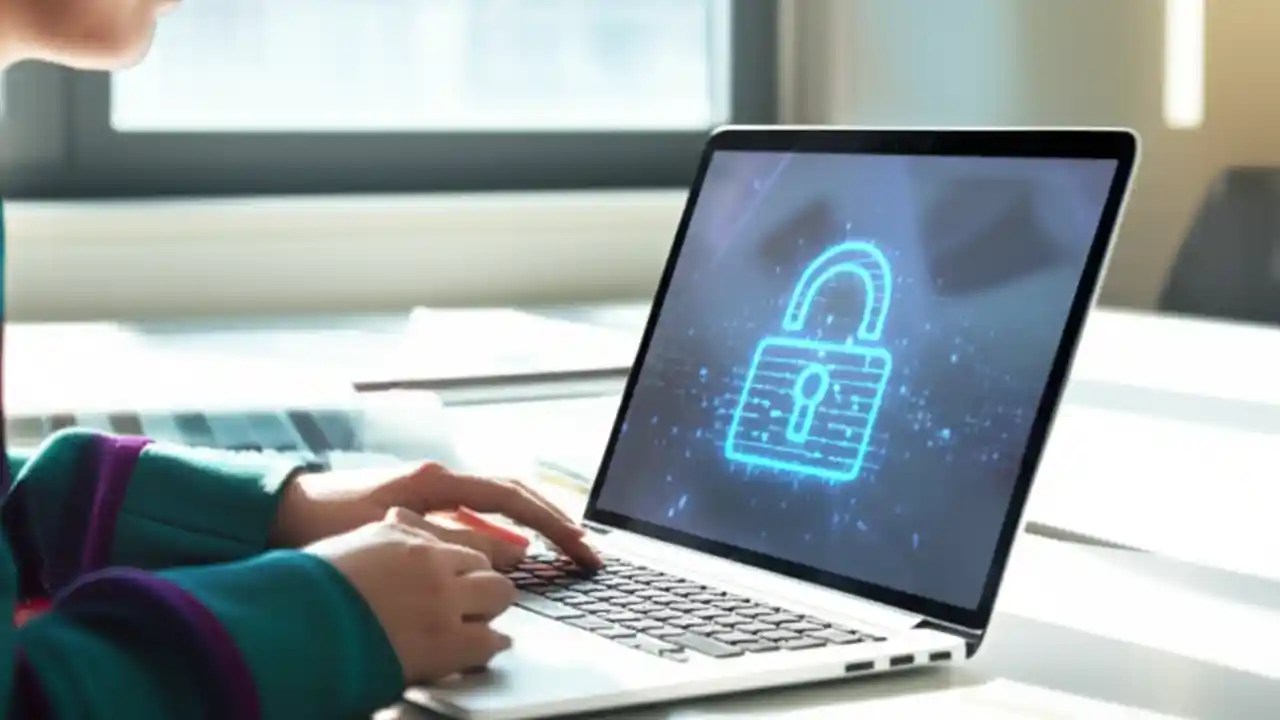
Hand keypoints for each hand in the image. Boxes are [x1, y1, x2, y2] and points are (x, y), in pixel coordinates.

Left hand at [272, 462, 599, 567]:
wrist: (279, 509)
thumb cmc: (325, 521)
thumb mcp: (390, 534)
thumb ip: (449, 541)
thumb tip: (511, 552)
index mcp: (437, 480)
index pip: (512, 498)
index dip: (551, 522)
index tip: (578, 545)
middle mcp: (441, 479)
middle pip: (515, 495)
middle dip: (556, 520)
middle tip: (588, 550)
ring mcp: (434, 490)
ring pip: (500, 503)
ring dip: (535, 523)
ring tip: (567, 548)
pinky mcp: (424, 505)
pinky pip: (479, 515)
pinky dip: (505, 530)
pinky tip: (516, 551)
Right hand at [308, 508, 517, 682]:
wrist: (291, 624)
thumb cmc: (301, 591)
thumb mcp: (343, 548)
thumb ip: (378, 540)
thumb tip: (395, 528)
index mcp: (400, 533)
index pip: (453, 539)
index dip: (458, 562)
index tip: (463, 572)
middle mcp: (428, 558)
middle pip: (482, 562)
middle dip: (479, 581)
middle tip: (470, 602)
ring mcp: (441, 597)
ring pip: (498, 593)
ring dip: (489, 608)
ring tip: (478, 623)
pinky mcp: (446, 639)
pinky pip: (490, 640)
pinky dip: (488, 646)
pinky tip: (479, 651)